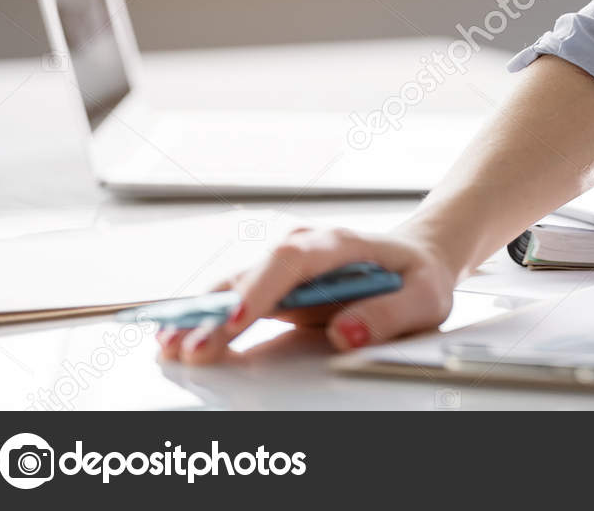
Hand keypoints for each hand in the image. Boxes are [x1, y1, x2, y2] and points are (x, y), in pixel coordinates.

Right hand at [156, 224, 456, 365]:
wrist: (417, 259)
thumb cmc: (420, 277)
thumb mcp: (424, 297)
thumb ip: (389, 314)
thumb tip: (345, 333)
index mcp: (341, 244)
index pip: (292, 261)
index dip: (261, 288)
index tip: (237, 319)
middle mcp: (305, 250)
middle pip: (252, 274)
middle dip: (218, 312)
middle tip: (190, 348)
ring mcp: (284, 268)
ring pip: (234, 286)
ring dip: (199, 315)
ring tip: (169, 346)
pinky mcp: (274, 289)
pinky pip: (233, 300)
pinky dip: (203, 317)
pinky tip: (176, 336)